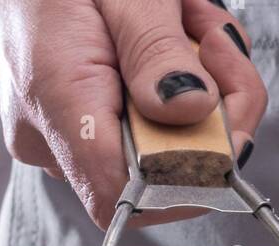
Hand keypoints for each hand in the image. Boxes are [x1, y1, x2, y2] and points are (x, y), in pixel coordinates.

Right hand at [0, 0, 266, 229]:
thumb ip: (155, 50)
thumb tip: (194, 109)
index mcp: (53, 102)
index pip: (124, 195)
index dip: (186, 179)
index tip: (226, 126)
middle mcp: (53, 136)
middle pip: (153, 168)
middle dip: (208, 107)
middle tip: (214, 40)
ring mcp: (62, 132)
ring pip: (155, 142)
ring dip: (198, 83)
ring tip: (186, 17)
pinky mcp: (75, 120)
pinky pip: (139, 123)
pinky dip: (173, 81)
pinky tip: (169, 31)